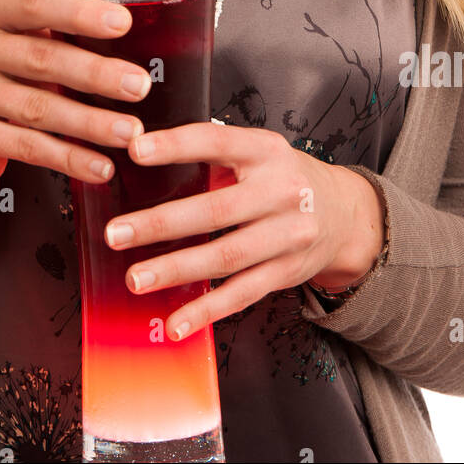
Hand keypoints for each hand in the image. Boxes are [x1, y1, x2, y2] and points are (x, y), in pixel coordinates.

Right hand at [0, 0, 151, 228]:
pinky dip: (68, 157)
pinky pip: (24, 146)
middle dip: (96, 73)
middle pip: (39, 57)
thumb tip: (121, 23)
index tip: (123, 23)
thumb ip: (54, 33)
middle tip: (138, 85)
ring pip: (36, 107)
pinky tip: (99, 165)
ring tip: (129, 132)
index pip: (35, 5)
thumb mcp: (15, 44)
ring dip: (90, 122)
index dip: (81, 14)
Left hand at [103, 123, 385, 340]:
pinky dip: (207, 310)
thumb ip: (215, 155)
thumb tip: (142, 153)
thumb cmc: (285, 178)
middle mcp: (281, 191)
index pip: (217, 141)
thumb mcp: (260, 152)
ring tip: (136, 278)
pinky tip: (176, 323)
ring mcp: (287, 235)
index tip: (136, 149)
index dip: (176, 144)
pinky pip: (242, 294)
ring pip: (226, 256)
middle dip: (162, 223)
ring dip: (176, 270)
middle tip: (117, 234)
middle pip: (216, 210)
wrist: (346, 214)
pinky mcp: (286, 272)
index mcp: (266, 150)